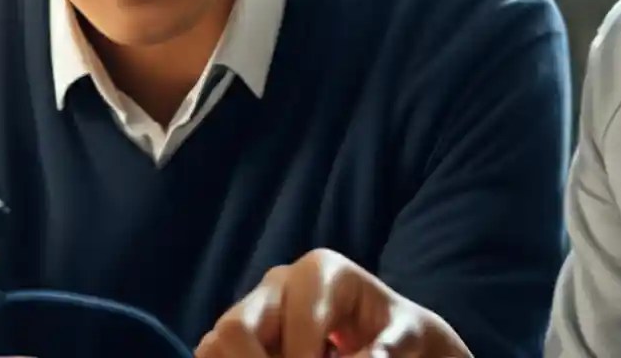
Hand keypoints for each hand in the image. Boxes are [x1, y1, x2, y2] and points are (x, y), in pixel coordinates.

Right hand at [196, 249, 470, 357]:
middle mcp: (279, 281)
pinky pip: (211, 355)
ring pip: (214, 344)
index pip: (297, 326)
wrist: (388, 335)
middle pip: (233, 328)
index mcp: (321, 271)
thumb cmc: (400, 332)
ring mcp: (255, 305)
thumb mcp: (409, 337)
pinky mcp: (241, 331)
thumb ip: (388, 349)